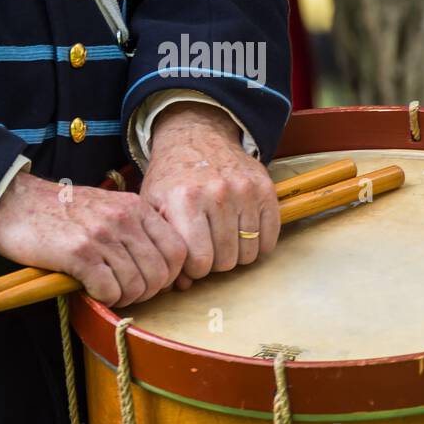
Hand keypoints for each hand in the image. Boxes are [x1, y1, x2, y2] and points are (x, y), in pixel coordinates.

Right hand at [0, 170, 187, 307]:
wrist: (15, 204)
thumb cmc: (62, 212)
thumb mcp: (107, 207)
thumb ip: (135, 229)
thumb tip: (162, 270)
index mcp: (135, 206)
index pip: (178, 250)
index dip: (169, 273)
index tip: (149, 279)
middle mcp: (123, 218)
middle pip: (160, 274)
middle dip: (146, 291)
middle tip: (123, 289)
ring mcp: (101, 235)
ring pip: (137, 286)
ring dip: (123, 297)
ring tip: (104, 288)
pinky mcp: (79, 254)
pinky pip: (110, 291)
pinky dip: (103, 297)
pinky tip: (88, 286)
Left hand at [139, 102, 279, 290]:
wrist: (196, 134)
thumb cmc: (172, 176)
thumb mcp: (154, 204)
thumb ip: (162, 245)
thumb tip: (176, 288)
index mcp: (184, 200)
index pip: (199, 263)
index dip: (194, 268)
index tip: (190, 257)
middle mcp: (216, 194)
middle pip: (225, 261)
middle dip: (214, 261)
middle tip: (206, 245)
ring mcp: (244, 191)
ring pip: (248, 254)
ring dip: (235, 253)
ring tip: (221, 236)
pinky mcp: (265, 189)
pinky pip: (269, 241)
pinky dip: (257, 244)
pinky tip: (240, 230)